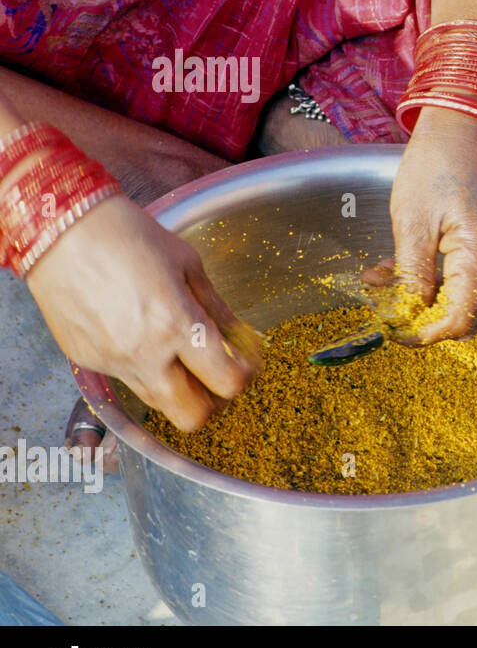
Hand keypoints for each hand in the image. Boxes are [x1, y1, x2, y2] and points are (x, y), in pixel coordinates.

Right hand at [25, 195, 259, 430]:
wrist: (60, 231)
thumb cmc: (126, 235)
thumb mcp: (187, 263)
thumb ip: (217, 308)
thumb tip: (240, 336)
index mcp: (176, 324)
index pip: (227, 381)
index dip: (245, 374)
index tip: (246, 360)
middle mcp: (145, 354)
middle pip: (192, 416)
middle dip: (212, 400)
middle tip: (218, 372)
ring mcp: (114, 363)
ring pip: (159, 404)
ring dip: (180, 390)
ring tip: (184, 357)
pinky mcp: (90, 363)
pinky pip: (128, 381)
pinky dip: (146, 370)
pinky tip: (145, 339)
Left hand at [378, 107, 476, 343]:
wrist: (463, 129)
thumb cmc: (435, 165)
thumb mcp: (412, 222)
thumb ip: (412, 275)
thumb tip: (405, 317)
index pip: (460, 320)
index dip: (424, 334)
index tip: (392, 329)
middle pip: (468, 317)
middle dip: (423, 317)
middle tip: (383, 301)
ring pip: (468, 301)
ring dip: (426, 299)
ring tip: (386, 276)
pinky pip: (470, 281)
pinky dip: (438, 283)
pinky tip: (406, 267)